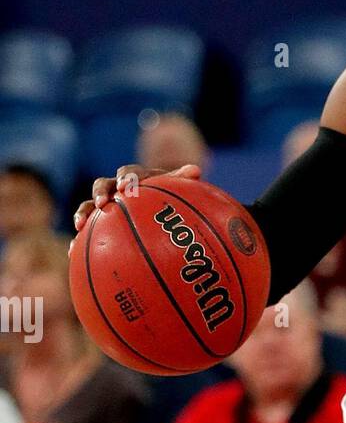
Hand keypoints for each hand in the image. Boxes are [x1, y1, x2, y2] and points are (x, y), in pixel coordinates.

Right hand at [72, 163, 201, 236]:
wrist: (158, 218)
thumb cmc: (170, 205)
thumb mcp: (177, 195)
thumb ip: (181, 183)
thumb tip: (195, 169)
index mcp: (135, 180)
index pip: (129, 174)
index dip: (126, 178)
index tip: (125, 186)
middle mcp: (116, 190)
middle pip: (103, 185)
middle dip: (100, 192)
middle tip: (103, 203)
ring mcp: (105, 207)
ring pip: (88, 205)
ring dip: (83, 212)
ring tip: (79, 225)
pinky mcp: (97, 225)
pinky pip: (85, 232)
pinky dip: (78, 240)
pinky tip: (72, 253)